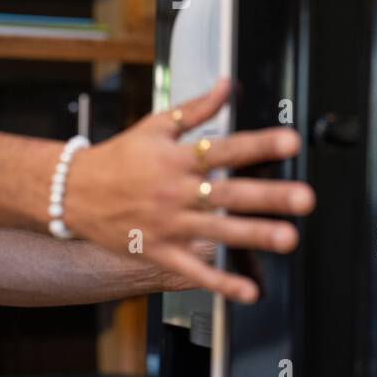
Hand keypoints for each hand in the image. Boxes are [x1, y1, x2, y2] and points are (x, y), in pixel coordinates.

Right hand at [65, 79, 314, 303]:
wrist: (73, 192)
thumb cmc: (118, 158)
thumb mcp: (155, 126)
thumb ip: (196, 108)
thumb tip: (227, 85)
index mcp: (177, 158)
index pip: (224, 148)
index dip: (259, 144)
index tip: (290, 141)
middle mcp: (175, 192)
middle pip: (228, 192)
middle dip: (268, 196)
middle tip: (303, 198)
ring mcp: (168, 224)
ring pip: (217, 231)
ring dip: (254, 235)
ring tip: (288, 238)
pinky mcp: (159, 252)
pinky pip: (194, 271)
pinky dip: (221, 284)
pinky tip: (248, 291)